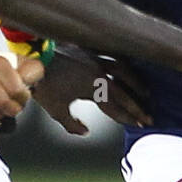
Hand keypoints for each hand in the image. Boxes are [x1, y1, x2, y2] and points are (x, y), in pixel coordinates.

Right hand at [0, 55, 41, 130]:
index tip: (24, 100)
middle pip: (1, 102)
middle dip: (12, 110)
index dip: (23, 100)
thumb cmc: (13, 75)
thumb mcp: (29, 68)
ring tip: (4, 112)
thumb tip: (27, 80)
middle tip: (15, 109)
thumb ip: (33, 71)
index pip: (15, 90)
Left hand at [31, 46, 151, 134]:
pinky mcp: (91, 49)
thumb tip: (86, 132)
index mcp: (93, 90)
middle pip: (124, 92)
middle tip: (148, 117)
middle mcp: (99, 73)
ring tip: (145, 92)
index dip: (128, 117)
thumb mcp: (56, 110)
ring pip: (124, 71)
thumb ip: (72, 124)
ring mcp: (96, 59)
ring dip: (136, 83)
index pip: (116, 107)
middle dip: (137, 106)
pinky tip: (128, 68)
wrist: (33, 57)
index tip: (140, 125)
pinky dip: (123, 63)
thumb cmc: (44, 85)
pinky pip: (113, 56)